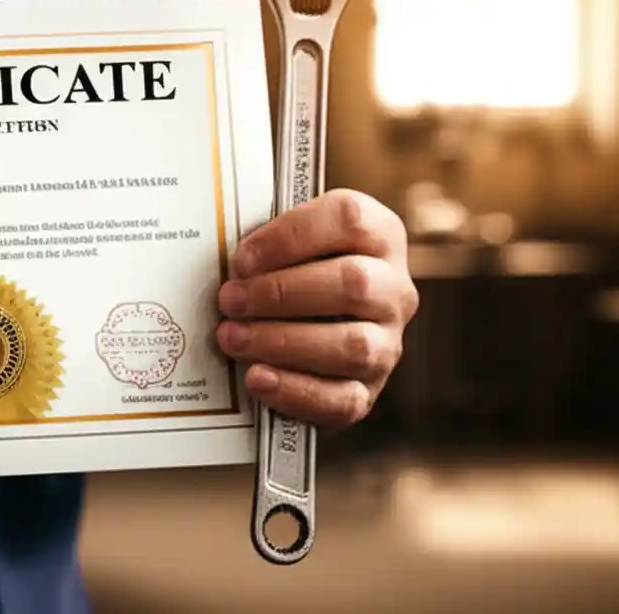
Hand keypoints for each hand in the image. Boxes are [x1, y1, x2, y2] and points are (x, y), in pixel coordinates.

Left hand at [215, 189, 418, 428]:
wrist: (309, 328)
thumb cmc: (289, 273)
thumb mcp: (284, 245)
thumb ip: (266, 242)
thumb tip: (224, 257)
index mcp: (378, 236)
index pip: (349, 220)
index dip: (292, 237)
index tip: (243, 258)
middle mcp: (394, 289)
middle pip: (353, 283)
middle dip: (280, 293)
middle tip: (230, 300)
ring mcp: (387, 343)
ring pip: (352, 345)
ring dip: (282, 342)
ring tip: (232, 338)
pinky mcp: (369, 390)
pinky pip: (342, 399)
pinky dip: (295, 390)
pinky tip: (256, 378)